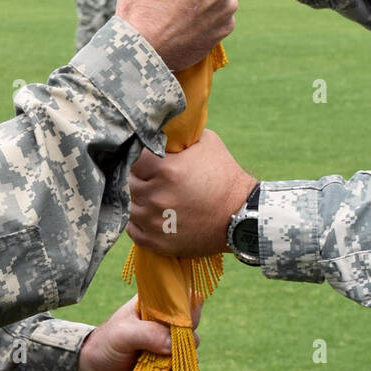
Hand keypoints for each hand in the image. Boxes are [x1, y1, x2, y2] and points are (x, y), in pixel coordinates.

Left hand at [76, 296, 200, 370]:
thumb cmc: (106, 344)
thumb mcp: (123, 333)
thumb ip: (149, 334)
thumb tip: (175, 345)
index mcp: (157, 308)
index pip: (185, 302)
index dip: (189, 315)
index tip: (181, 330)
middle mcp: (167, 328)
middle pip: (192, 334)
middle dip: (182, 351)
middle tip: (163, 357)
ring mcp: (168, 351)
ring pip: (190, 361)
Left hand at [127, 129, 254, 257]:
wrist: (241, 215)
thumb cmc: (225, 175)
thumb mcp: (207, 143)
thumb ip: (180, 136)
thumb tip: (163, 128)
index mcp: (166, 169)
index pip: (134, 158)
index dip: (143, 159)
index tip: (153, 162)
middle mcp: (156, 196)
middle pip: (130, 182)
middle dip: (142, 179)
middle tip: (156, 180)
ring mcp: (155, 221)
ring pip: (130, 206)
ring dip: (140, 201)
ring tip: (158, 198)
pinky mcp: (157, 242)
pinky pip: (132, 229)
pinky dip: (139, 222)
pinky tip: (154, 216)